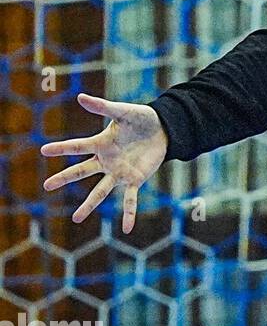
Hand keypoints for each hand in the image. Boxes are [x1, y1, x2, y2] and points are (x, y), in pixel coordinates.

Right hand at [41, 93, 167, 233]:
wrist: (163, 130)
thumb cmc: (140, 119)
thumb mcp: (123, 112)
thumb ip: (103, 106)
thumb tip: (80, 97)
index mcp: (101, 143)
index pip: (77, 147)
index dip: (62, 148)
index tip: (43, 150)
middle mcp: (106, 161)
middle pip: (82, 171)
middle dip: (65, 178)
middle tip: (47, 186)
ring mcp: (119, 172)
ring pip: (100, 191)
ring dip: (89, 205)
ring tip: (76, 218)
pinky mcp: (135, 179)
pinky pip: (130, 199)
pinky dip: (129, 213)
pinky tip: (127, 228)